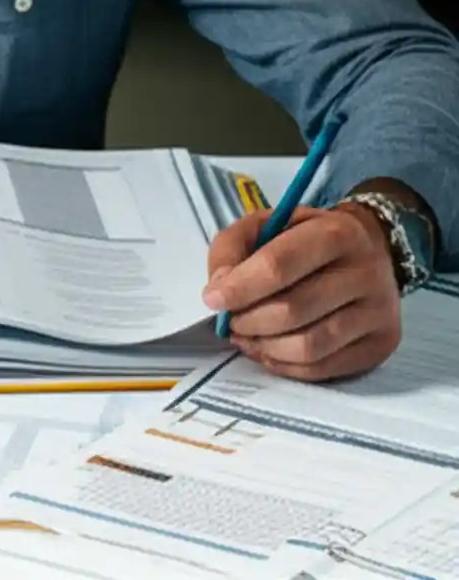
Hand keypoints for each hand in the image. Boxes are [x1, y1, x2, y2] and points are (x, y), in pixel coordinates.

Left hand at [202, 204, 400, 381]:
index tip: (213, 299)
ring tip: (247, 335)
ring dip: (264, 346)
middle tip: (231, 320)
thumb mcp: (264, 226)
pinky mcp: (381, 345)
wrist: (367, 251)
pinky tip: (270, 349)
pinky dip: (284, 365)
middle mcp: (366, 272)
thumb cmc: (304, 239)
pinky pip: (322, 368)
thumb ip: (232, 248)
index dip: (239, 287)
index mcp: (336, 233)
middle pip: (291, 311)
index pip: (279, 265)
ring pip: (307, 346)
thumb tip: (219, 289)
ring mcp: (379, 312)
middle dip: (248, 320)